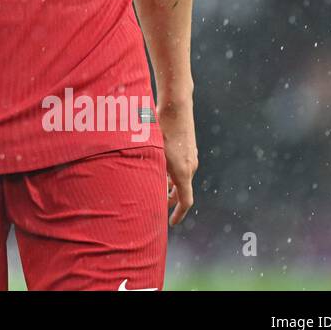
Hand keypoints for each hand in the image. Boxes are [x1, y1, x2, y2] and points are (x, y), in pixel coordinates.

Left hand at [158, 95, 196, 225]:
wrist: (176, 106)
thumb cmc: (161, 127)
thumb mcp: (152, 151)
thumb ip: (149, 169)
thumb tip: (138, 184)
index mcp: (183, 171)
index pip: (186, 201)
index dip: (178, 214)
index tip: (171, 223)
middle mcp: (191, 166)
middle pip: (182, 191)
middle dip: (170, 201)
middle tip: (157, 206)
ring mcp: (192, 156)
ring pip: (182, 178)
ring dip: (170, 186)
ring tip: (156, 187)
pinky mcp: (189, 148)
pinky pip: (182, 167)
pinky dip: (173, 174)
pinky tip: (159, 168)